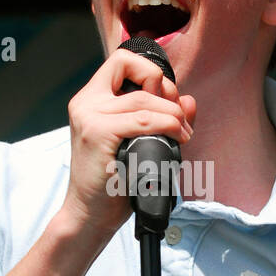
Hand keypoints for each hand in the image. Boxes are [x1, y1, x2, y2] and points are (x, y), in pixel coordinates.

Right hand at [61, 49, 195, 240]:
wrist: (90, 214)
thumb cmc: (114, 182)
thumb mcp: (141, 142)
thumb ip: (164, 119)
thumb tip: (189, 100)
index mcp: (92, 99)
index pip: (122, 60)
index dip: (149, 71)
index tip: (165, 96)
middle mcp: (86, 102)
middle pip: (136, 73)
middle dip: (168, 92)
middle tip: (179, 119)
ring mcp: (89, 116)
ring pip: (143, 100)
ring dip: (173, 115)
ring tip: (184, 134)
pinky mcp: (97, 133)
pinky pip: (142, 120)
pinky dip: (166, 125)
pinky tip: (177, 137)